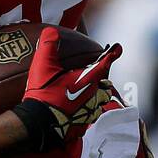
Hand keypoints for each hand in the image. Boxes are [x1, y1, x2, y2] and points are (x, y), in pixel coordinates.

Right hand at [12, 26, 121, 151]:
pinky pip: (89, 117)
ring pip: (99, 103)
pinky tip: (75, 112)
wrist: (38, 125)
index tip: (119, 48)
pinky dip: (85, 112)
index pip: (104, 64)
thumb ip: (48, 45)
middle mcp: (92, 96)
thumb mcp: (43, 66)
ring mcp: (88, 113)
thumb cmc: (44, 94)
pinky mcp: (81, 127)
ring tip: (86, 95)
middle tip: (95, 77)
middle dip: (103, 81)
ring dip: (96, 97)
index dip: (112, 55)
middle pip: (105, 86)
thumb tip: (51, 31)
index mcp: (87, 80)